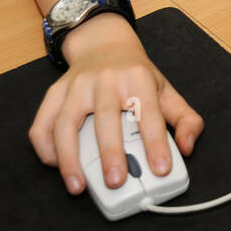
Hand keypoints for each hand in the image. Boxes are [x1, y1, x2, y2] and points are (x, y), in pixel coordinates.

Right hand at [28, 14, 203, 194]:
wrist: (104, 44)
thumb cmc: (136, 75)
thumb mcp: (166, 91)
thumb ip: (185, 119)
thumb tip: (187, 147)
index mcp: (138, 79)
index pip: (149, 114)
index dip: (157, 142)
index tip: (161, 169)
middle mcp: (106, 79)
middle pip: (105, 118)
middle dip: (111, 152)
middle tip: (116, 182)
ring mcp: (76, 85)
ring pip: (66, 122)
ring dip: (69, 157)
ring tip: (78, 186)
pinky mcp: (54, 92)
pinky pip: (42, 122)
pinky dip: (46, 147)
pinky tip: (56, 166)